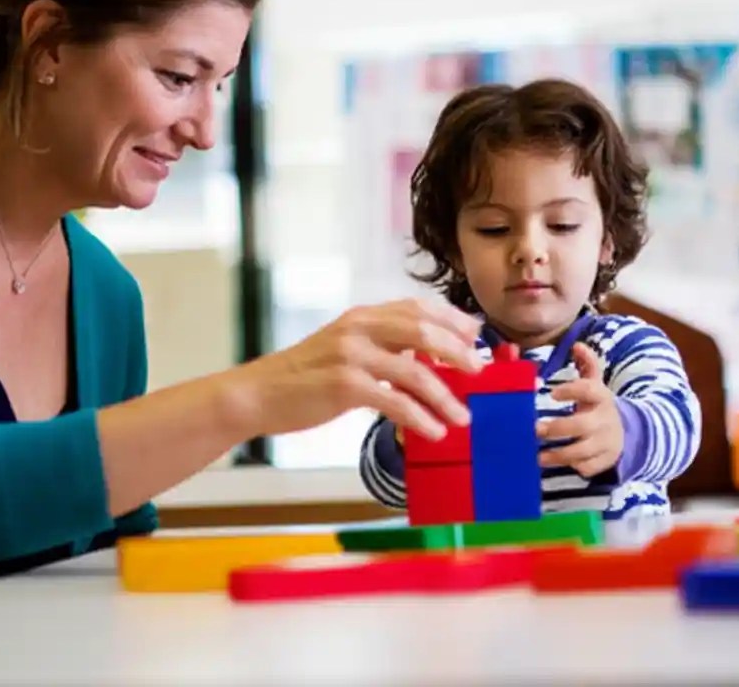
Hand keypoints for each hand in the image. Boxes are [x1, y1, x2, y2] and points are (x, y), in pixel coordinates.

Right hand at [237, 298, 483, 440]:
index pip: (417, 307)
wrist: (258, 394)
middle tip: (479, 373)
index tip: (475, 337)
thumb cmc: (304, 377)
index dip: (452, 320)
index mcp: (361, 316)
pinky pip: (396, 401)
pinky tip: (433, 431)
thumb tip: (425, 360)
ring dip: (446, 397)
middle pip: (424, 331)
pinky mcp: (345, 386)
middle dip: (459, 353)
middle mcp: (358, 328)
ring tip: (463, 417)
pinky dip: (421, 418)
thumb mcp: (343, 348)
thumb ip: (380, 347)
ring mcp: (351, 356)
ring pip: (416, 372)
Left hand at [536, 343, 621, 476]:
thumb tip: (577, 344)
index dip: (572, 390)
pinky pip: (587, 467)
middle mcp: (604, 420)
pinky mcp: (604, 461)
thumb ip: (586, 364)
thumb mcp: (595, 384)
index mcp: (600, 397)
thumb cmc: (598, 406)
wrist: (627, 433)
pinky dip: (574, 467)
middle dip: (558, 428)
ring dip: (559, 454)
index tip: (552, 393)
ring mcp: (605, 443)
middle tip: (536, 429)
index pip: (590, 390)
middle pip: (582, 425)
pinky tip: (558, 463)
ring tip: (538, 456)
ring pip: (582, 451)